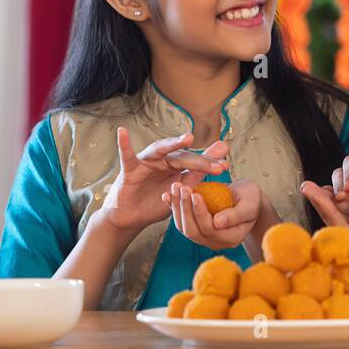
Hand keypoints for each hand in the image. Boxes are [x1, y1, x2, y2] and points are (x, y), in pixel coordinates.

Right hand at [97, 128, 228, 235]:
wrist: (131, 217)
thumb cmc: (155, 201)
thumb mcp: (179, 190)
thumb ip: (198, 175)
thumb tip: (222, 160)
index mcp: (176, 165)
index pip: (194, 163)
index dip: (209, 164)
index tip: (225, 166)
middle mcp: (162, 159)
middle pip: (182, 157)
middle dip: (200, 161)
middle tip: (216, 164)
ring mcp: (146, 161)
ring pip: (161, 151)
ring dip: (173, 144)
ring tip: (188, 138)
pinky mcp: (129, 168)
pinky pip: (126, 154)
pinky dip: (124, 143)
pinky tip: (122, 131)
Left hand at [163, 178, 263, 250]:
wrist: (246, 199)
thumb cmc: (250, 198)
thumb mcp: (250, 203)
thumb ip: (237, 214)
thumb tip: (218, 223)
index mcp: (231, 238)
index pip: (210, 229)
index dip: (201, 213)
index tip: (195, 194)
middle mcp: (215, 242)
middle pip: (193, 231)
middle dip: (185, 209)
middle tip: (181, 188)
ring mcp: (204, 237)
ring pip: (184, 227)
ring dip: (177, 207)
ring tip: (175, 187)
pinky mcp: (196, 228)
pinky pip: (181, 221)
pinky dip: (173, 208)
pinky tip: (167, 195)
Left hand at [301, 181, 348, 269]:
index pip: (345, 232)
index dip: (328, 211)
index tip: (314, 193)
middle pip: (338, 225)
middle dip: (322, 204)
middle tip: (307, 186)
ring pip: (341, 218)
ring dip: (327, 202)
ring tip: (312, 188)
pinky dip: (339, 202)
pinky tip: (328, 192)